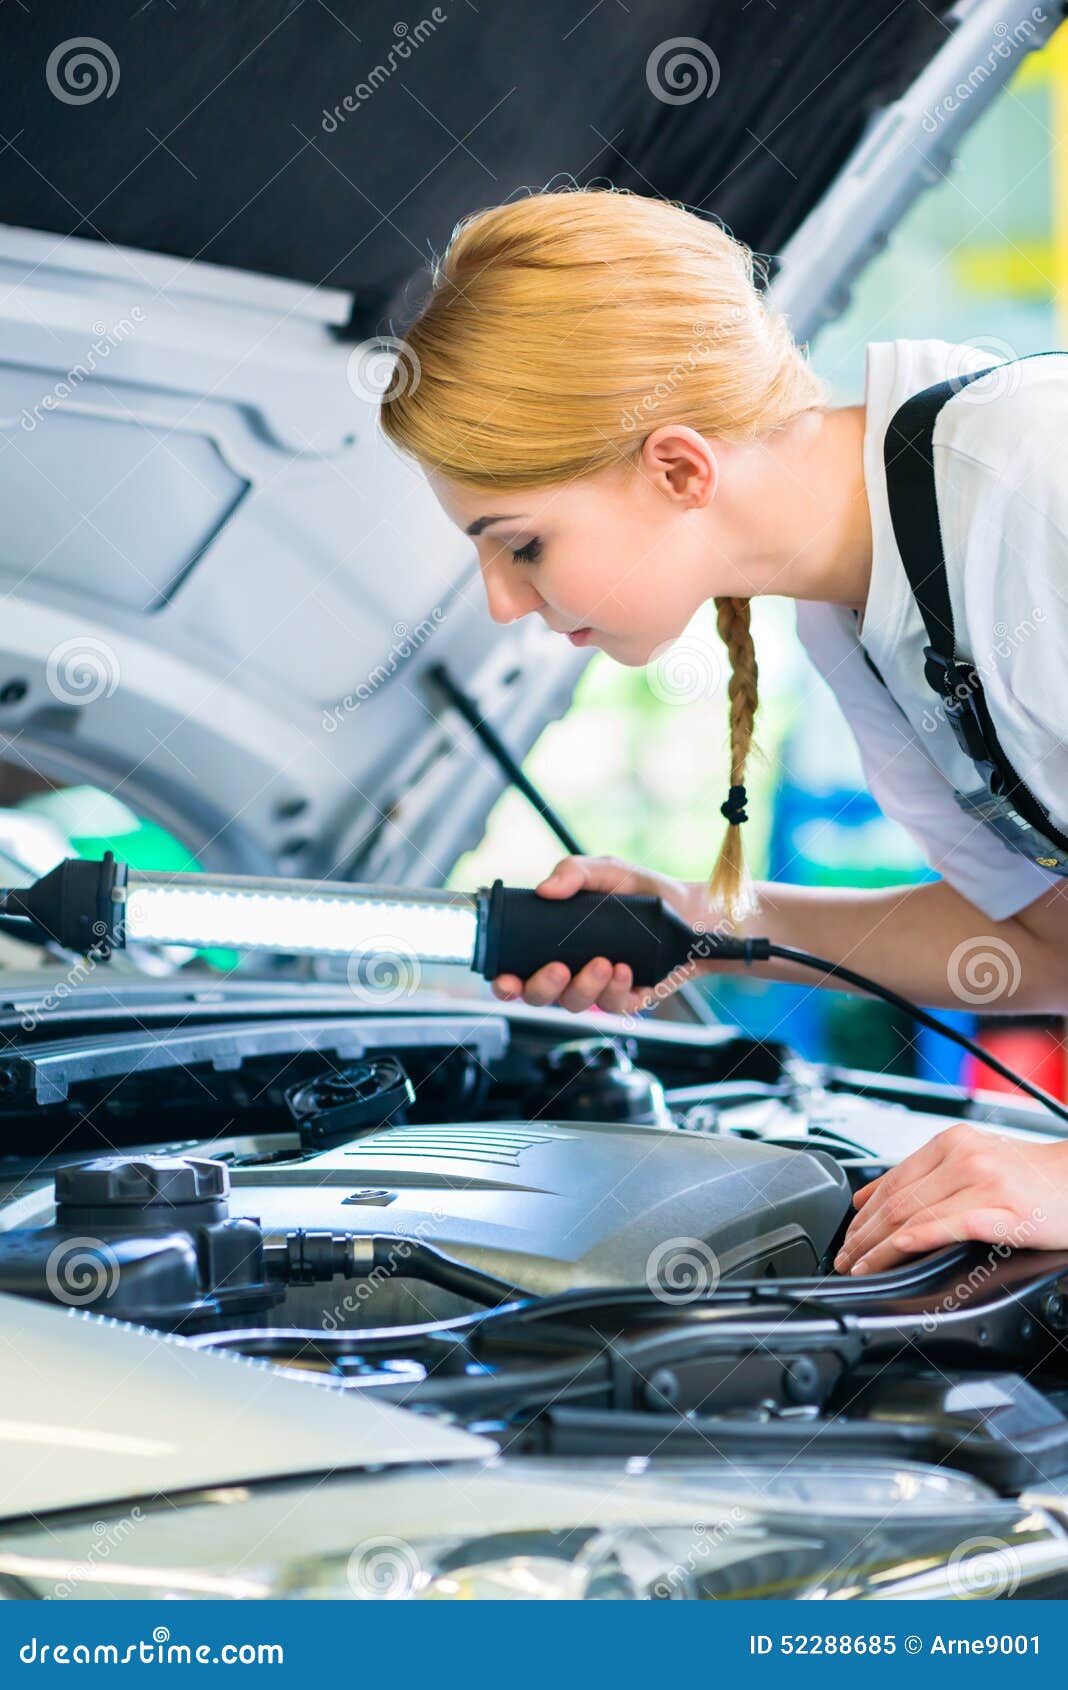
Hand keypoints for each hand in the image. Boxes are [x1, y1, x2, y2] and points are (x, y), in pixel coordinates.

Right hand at [490, 854, 701, 1014]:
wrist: (691, 910)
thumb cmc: (644, 890)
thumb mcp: (607, 871)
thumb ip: (574, 872)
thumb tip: (545, 888)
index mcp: (555, 944)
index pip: (518, 971)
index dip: (505, 983)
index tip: (505, 978)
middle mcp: (572, 970)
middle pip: (539, 997)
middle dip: (543, 987)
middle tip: (558, 969)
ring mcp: (599, 988)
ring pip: (576, 1004)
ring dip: (585, 986)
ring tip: (604, 963)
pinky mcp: (628, 999)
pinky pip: (614, 1007)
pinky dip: (617, 990)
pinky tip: (625, 971)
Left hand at [833, 1121, 1067, 1274]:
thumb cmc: (1031, 1176)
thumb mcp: (973, 1160)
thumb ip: (924, 1175)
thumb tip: (870, 1196)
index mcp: (952, 1142)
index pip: (892, 1180)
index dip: (862, 1214)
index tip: (846, 1237)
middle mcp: (964, 1157)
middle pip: (898, 1201)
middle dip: (864, 1236)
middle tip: (845, 1259)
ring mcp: (984, 1182)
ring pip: (917, 1216)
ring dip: (881, 1247)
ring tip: (862, 1267)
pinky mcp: (1003, 1210)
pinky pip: (951, 1224)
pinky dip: (920, 1237)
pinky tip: (899, 1249)